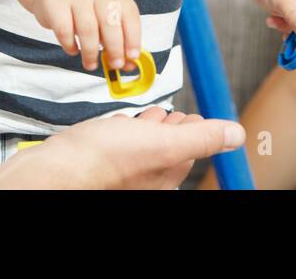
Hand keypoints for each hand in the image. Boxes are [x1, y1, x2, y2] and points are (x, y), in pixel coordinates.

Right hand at [0, 106, 245, 188]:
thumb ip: (200, 138)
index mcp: (166, 176)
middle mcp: (146, 178)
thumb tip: (236, 135)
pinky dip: (123, 132)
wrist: (58, 167)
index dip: (193, 129)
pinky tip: (120, 126)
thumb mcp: (163, 143)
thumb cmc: (105, 158)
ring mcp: (122, 172)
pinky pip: (119, 146)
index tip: (194, 117)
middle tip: (177, 115)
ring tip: (152, 117)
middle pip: (167, 148)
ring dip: (148, 128)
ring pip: (142, 145)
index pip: (189, 149)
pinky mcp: (101, 162)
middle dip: (171, 128)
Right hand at [30, 0, 141, 70]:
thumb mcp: (105, 18)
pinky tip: (73, 49)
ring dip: (91, 52)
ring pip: (87, 29)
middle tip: (114, 65)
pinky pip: (64, 30)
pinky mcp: (54, 2)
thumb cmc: (86, 7)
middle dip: (114, 48)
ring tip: (90, 64)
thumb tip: (129, 65)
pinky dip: (70, 45)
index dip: (133, 37)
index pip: (129, 14)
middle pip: (109, 21)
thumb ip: (119, 40)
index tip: (132, 57)